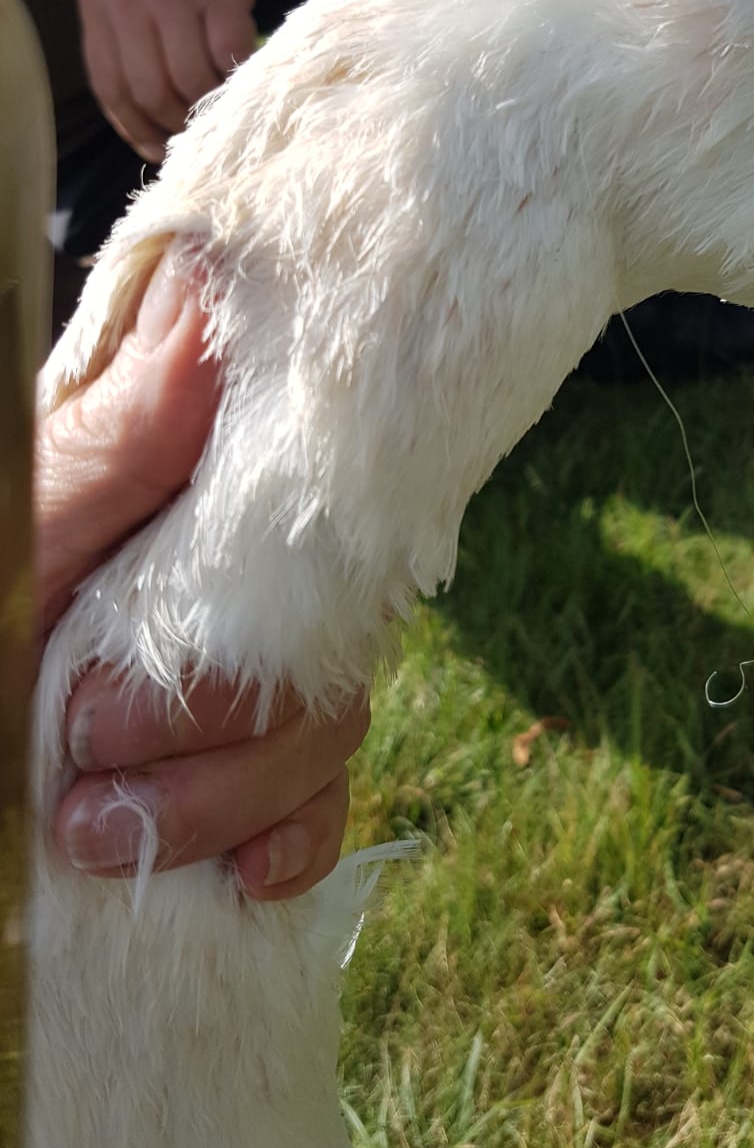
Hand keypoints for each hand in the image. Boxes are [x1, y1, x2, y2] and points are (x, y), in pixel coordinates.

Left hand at [38, 258, 368, 899]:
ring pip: (329, 727)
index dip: (274, 574)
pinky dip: (288, 843)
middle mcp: (234, 583)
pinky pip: (322, 807)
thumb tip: (214, 274)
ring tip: (101, 833)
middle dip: (212, 721)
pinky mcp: (250, 780)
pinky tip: (241, 873)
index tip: (168, 642)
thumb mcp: (21, 533)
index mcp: (186, 501)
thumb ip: (116, 437)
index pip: (309, 495)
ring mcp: (248, 684)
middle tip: (89, 743)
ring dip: (225, 799)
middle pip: (322, 635)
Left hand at [73, 0, 264, 163]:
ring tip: (225, 110)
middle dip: (172, 126)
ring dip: (208, 105)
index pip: (108, 84)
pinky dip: (238, 75)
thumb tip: (154, 76)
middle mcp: (128, 5)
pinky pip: (227, 55)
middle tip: (196, 138)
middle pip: (148, 91)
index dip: (131, 126)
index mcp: (97, 0)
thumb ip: (124, 15)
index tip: (155, 147)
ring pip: (188, 81)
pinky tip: (247, 77)